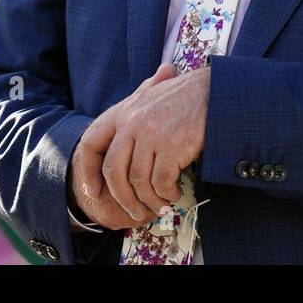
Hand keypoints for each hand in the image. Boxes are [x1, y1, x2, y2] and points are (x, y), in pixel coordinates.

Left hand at [99, 64, 210, 221]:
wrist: (214, 89)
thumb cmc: (184, 95)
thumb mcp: (151, 95)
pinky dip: (166, 194)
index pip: (90, 144)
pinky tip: (174, 193)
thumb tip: (116, 140)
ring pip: (138, 181)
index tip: (95, 190)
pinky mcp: (172, 146)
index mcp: (122, 112)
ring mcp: (151, 134)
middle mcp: (132, 123)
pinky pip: (161, 182)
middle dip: (122, 198)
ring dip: (148, 200)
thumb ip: (130, 114)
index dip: (88, 171)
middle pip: (113, 171)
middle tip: (133, 212)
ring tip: (160, 206)